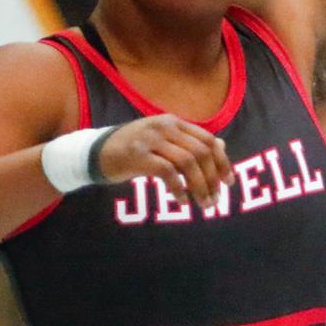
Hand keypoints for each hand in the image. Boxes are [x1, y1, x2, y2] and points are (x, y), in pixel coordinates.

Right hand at [98, 114, 232, 208]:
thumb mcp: (164, 142)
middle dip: (212, 178)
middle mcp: (164, 126)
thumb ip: (190, 143)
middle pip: (201, 152)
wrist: (97, 152)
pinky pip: (168, 172)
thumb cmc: (134, 150)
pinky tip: (182, 200)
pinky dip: (179, 188)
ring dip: (199, 186)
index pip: (208, 140)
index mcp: (173, 122)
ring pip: (187, 162)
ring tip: (202, 203)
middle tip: (214, 199)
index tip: (228, 182)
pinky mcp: (138, 155)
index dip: (222, 162)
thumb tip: (222, 147)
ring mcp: (150, 139)